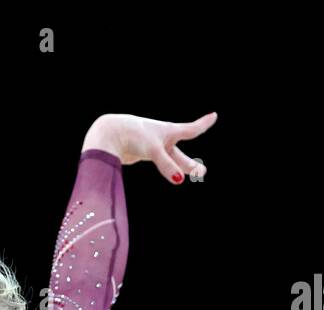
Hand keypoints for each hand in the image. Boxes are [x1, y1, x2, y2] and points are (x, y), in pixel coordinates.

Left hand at [87, 111, 216, 183]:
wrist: (109, 134)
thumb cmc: (134, 136)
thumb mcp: (154, 150)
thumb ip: (167, 165)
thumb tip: (179, 180)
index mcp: (169, 131)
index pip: (191, 129)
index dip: (203, 123)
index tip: (214, 115)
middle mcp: (162, 138)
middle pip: (180, 154)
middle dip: (190, 163)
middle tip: (202, 172)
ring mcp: (151, 146)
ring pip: (169, 160)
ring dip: (179, 167)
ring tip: (189, 175)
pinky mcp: (140, 153)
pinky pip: (158, 162)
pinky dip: (165, 168)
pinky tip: (169, 172)